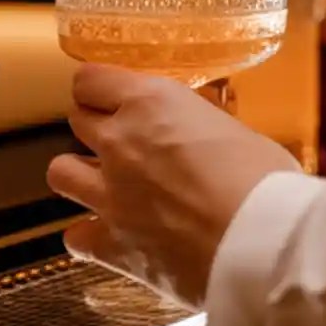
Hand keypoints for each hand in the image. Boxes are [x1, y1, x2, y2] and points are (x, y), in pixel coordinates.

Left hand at [46, 65, 301, 307]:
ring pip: (60, 172)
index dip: (102, 89)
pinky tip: (111, 237)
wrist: (260, 246)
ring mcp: (109, 195)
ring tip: (105, 185)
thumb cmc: (265, 183)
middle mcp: (119, 142)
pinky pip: (75, 237)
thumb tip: (203, 138)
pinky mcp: (111, 244)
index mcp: (150, 103)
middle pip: (78, 120)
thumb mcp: (236, 131)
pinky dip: (89, 236)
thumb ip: (202, 129)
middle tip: (126, 142)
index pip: (91, 79)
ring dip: (80, 175)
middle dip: (98, 128)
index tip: (115, 98)